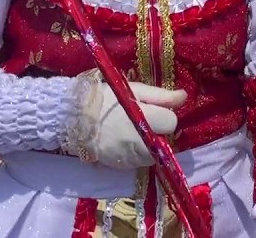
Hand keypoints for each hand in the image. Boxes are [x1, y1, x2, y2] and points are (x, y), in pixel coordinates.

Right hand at [69, 71, 185, 169]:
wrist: (71, 116)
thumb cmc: (105, 98)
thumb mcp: (134, 90)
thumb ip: (161, 96)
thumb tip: (184, 97)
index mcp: (145, 118)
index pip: (171, 123)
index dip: (165, 116)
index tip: (154, 111)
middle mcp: (140, 141)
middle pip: (164, 142)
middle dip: (158, 133)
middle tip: (143, 122)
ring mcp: (129, 156)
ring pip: (152, 156)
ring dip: (149, 146)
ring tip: (133, 133)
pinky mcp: (119, 166)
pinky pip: (138, 163)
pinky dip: (136, 155)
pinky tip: (125, 143)